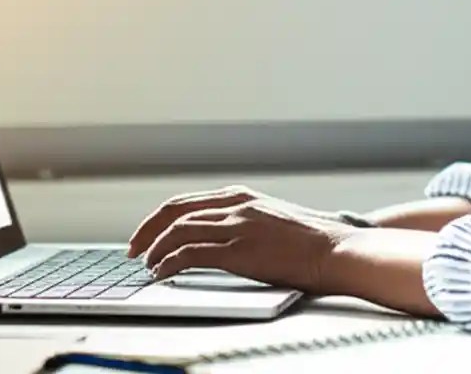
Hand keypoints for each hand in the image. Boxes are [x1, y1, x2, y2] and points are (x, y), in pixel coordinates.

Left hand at [126, 185, 356, 291]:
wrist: (336, 249)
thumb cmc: (311, 240)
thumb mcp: (272, 218)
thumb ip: (244, 220)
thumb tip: (217, 236)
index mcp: (241, 196)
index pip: (186, 201)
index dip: (160, 218)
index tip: (146, 234)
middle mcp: (235, 205)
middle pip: (174, 210)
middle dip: (148, 230)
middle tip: (134, 250)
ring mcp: (237, 226)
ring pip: (178, 230)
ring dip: (156, 249)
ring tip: (148, 265)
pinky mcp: (240, 250)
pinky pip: (191, 254)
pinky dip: (170, 263)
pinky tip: (163, 274)